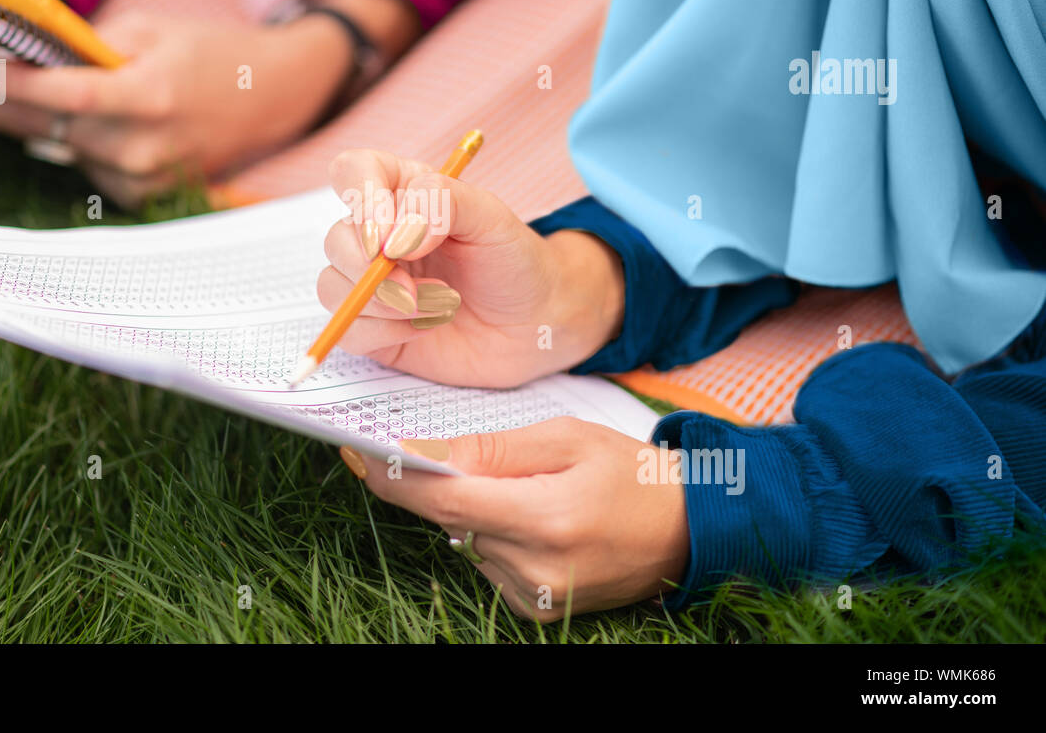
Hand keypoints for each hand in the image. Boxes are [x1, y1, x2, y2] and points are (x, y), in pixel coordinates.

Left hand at [0, 12, 352, 206]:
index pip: (56, 93)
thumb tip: (28, 53)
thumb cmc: (213, 53)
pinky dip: (71, 143)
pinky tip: (74, 124)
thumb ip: (91, 46)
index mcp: (148, 95)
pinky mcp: (144, 196)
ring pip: (58, 148)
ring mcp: (144, 178)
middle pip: (40, 127)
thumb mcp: (153, 29)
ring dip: (27, 123)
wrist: (276, 96)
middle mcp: (142, 146)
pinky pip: (85, 168)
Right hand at [317, 149, 626, 386]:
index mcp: (402, 192)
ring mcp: (371, 282)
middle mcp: (379, 235)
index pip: (352, 171)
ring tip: (440, 306)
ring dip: (384, 304)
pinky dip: (386, 334)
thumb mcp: (491, 217)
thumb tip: (392, 237)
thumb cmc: (514, 261)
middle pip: (336, 238)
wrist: (536, 323)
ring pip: (332, 286)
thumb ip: (441, 204)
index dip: (361, 200)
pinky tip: (427, 327)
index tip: (389, 237)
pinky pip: (349, 330)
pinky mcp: (372, 326)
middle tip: (415, 290)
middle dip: (371, 270)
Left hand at [339, 417, 690, 619]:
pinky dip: (490, 531)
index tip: (359, 452)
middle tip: (428, 448)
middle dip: (434, 482)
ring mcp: (533, 596)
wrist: (688, 532)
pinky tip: (528, 515)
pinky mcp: (532, 609)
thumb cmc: (631, 475)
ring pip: (463, 538)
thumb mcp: (567, 439)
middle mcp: (535, 569)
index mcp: (548, 519)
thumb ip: (494, 447)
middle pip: (449, 520)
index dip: (395, 477)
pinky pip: (484, 559)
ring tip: (520, 485)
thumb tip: (426, 450)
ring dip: (469, 507)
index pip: (445, 501)